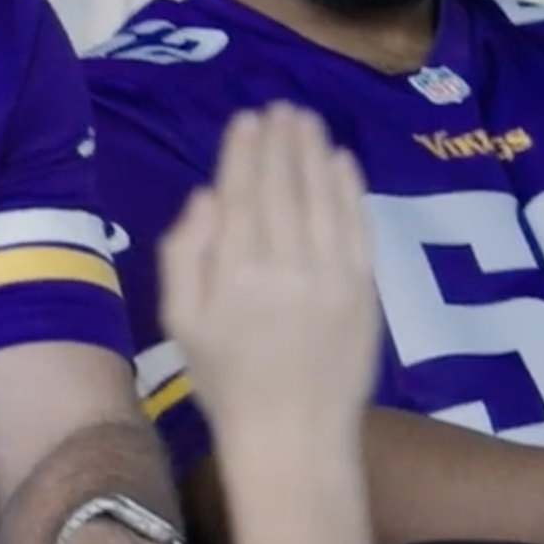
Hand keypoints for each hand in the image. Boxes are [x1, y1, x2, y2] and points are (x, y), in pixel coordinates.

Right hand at [158, 102, 378, 444]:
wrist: (292, 436)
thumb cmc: (226, 380)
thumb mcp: (179, 322)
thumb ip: (184, 255)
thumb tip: (206, 196)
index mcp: (234, 273)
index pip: (242, 193)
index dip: (244, 151)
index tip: (246, 118)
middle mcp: (285, 266)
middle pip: (284, 186)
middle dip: (281, 142)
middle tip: (280, 108)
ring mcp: (331, 277)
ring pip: (322, 197)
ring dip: (314, 153)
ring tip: (307, 120)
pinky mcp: (364, 290)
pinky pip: (357, 226)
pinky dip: (350, 189)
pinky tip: (341, 161)